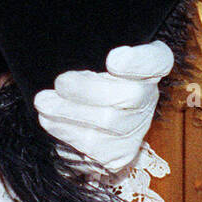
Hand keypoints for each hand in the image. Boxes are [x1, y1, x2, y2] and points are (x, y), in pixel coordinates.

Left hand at [34, 41, 173, 173]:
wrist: (87, 114)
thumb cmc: (90, 74)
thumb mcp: (94, 53)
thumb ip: (93, 48)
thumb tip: (94, 53)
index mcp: (151, 65)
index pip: (158, 61)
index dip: (138, 63)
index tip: (113, 59)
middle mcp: (149, 97)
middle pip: (131, 95)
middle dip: (90, 90)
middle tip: (60, 82)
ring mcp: (136, 128)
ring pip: (110, 123)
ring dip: (70, 112)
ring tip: (43, 102)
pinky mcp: (119, 153)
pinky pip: (94, 146)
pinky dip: (66, 131)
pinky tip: (48, 119)